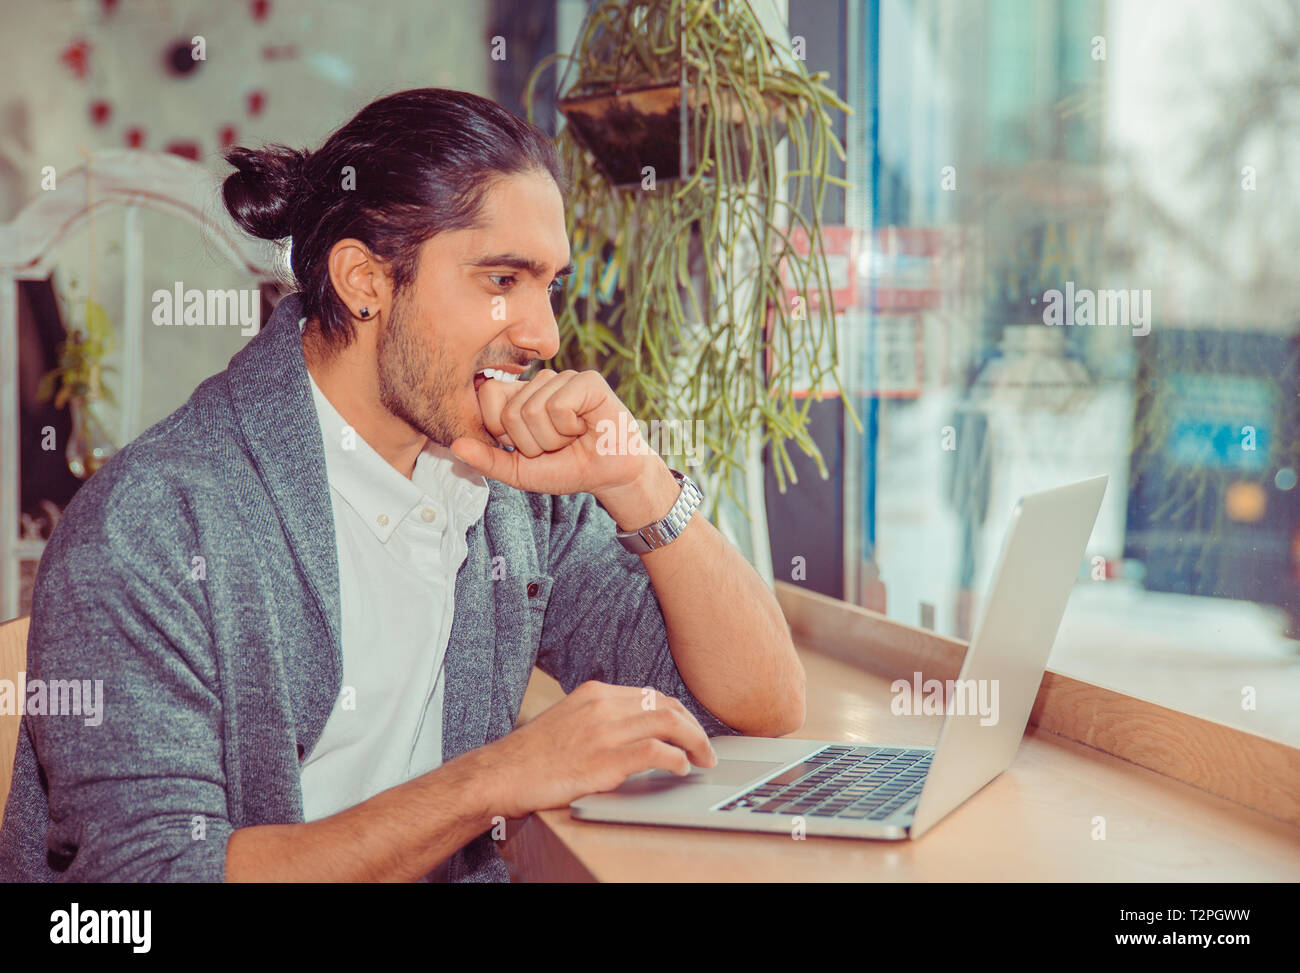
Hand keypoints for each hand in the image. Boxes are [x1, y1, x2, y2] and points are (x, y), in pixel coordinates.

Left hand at [450, 369, 678, 525]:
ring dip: (553, 438)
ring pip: (533, 410)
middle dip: (532, 443)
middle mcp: (539, 382)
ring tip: (572, 437)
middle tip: (556, 445)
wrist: (609, 475)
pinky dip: (570, 428)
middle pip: (510, 412)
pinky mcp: (587, 381)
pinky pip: (558, 406)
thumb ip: (486, 460)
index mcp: (519, 396)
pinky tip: (585, 428)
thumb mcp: (519, 471)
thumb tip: (454, 446)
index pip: (487, 397)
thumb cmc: (567, 469)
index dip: (503, 432)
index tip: (528, 446)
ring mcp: (563, 378)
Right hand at [480, 680, 718, 818]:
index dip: (679, 714)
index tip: (690, 731)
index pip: (653, 696)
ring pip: (669, 723)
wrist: (501, 775)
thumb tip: (637, 729)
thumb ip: (601, 718)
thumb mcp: (569, 720)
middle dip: (694, 727)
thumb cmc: (533, 756)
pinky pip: (655, 752)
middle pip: (667, 706)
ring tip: (704, 760)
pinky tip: (681, 770)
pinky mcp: (603, 760)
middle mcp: (602, 705)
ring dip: (696, 743)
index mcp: (595, 692)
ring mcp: (603, 732)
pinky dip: (677, 760)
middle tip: (707, 749)